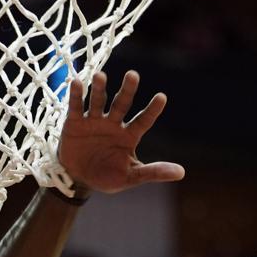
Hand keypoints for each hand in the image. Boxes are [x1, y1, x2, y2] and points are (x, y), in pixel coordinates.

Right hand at [56, 70, 184, 195]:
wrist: (79, 181)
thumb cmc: (108, 177)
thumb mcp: (131, 176)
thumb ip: (154, 172)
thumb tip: (181, 173)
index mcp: (129, 135)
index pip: (143, 120)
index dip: (152, 110)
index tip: (161, 97)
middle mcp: (113, 123)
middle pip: (121, 103)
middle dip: (127, 90)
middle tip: (133, 75)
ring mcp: (94, 121)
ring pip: (98, 101)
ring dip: (99, 89)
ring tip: (101, 76)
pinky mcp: (75, 123)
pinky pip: (76, 107)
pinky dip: (76, 96)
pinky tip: (77, 83)